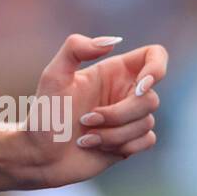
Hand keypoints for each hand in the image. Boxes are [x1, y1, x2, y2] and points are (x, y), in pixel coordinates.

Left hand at [19, 33, 166, 188]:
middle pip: (150, 99)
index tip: (140, 86)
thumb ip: (75, 48)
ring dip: (112, 134)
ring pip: (147, 122)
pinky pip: (147, 140)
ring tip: (84, 137)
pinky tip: (96, 147)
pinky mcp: (131, 140)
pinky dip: (122, 145)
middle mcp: (125, 91)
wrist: (39, 154)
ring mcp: (129, 117)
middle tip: (85, 120)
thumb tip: (113, 41)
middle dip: (118, 114)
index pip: (154, 55)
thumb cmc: (45, 114)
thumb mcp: (53, 76)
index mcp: (112, 71)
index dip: (157, 68)